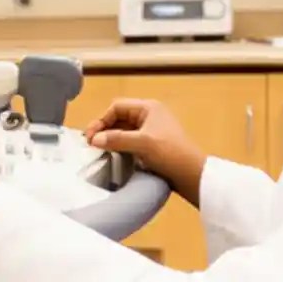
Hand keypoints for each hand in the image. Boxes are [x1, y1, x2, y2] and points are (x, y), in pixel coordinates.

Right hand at [85, 98, 206, 206]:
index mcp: (148, 108)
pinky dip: (119, 147)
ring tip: (99, 151)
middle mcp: (149, 116)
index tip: (90, 137)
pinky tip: (113, 156)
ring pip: (123, 131)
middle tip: (91, 144)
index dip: (102, 120)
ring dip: (111, 139)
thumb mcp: (142, 143)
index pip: (117, 107)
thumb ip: (117, 139)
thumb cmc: (171, 153)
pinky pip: (130, 142)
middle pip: (119, 118)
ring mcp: (151, 131)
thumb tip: (94, 139)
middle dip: (104, 129)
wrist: (191, 174)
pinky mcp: (151, 145)